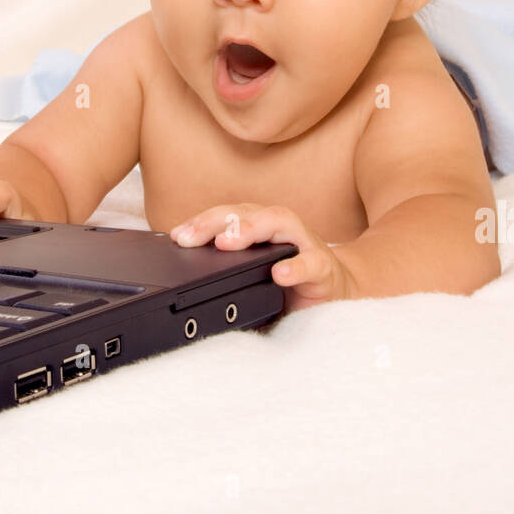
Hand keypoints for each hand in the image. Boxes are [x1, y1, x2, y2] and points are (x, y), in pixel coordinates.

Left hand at [169, 203, 356, 312]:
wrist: (336, 298)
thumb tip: (191, 302)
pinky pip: (312, 262)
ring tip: (228, 242)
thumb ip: (228, 284)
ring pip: (278, 221)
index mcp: (259, 232)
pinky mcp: (325, 269)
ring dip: (251, 228)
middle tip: (191, 238)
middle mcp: (279, 231)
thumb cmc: (289, 289)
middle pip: (246, 211)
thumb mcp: (251, 285)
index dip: (201, 223)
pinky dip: (296, 266)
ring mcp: (304, 245)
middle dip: (216, 220)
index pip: (227, 217)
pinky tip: (279, 274)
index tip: (177, 236)